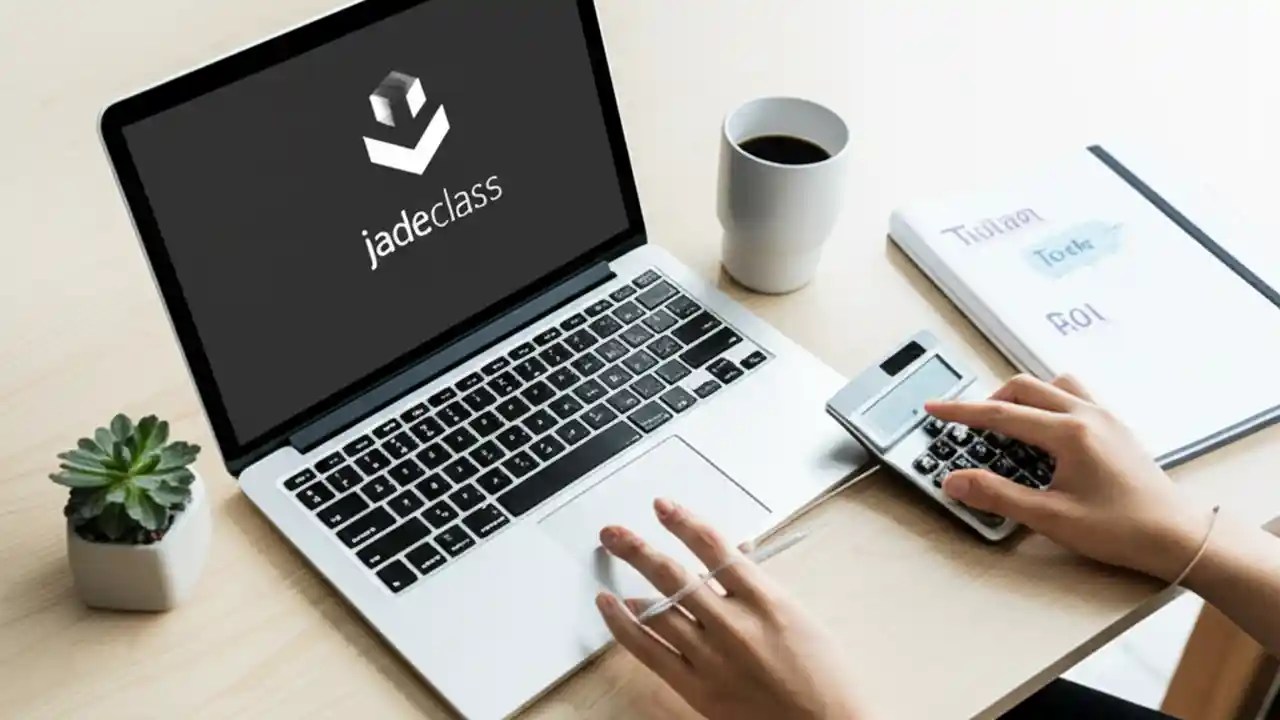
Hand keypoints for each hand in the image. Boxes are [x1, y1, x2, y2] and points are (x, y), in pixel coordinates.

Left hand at [594, 498, 863, 719]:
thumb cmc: (821, 672)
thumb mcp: (795, 613)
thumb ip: (756, 585)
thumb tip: (728, 554)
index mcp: (765, 600)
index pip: (714, 547)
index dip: (683, 522)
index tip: (662, 507)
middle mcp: (733, 625)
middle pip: (673, 575)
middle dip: (638, 548)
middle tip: (614, 531)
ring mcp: (711, 657)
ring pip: (656, 610)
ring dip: (629, 579)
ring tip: (614, 556)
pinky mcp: (696, 687)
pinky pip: (648, 649)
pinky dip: (623, 625)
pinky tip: (611, 605)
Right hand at [926, 374, 1213, 581]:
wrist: (1178, 536)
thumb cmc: (1121, 529)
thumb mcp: (1050, 518)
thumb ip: (998, 496)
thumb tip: (955, 481)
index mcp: (1069, 433)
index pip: (1001, 414)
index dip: (961, 412)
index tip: (934, 408)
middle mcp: (1087, 415)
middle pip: (1025, 388)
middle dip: (991, 402)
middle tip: (970, 425)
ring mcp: (1105, 418)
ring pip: (1053, 384)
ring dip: (1024, 396)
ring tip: (1009, 424)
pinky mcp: (1116, 427)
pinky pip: (1074, 396)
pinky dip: (1050, 402)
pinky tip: (1046, 432)